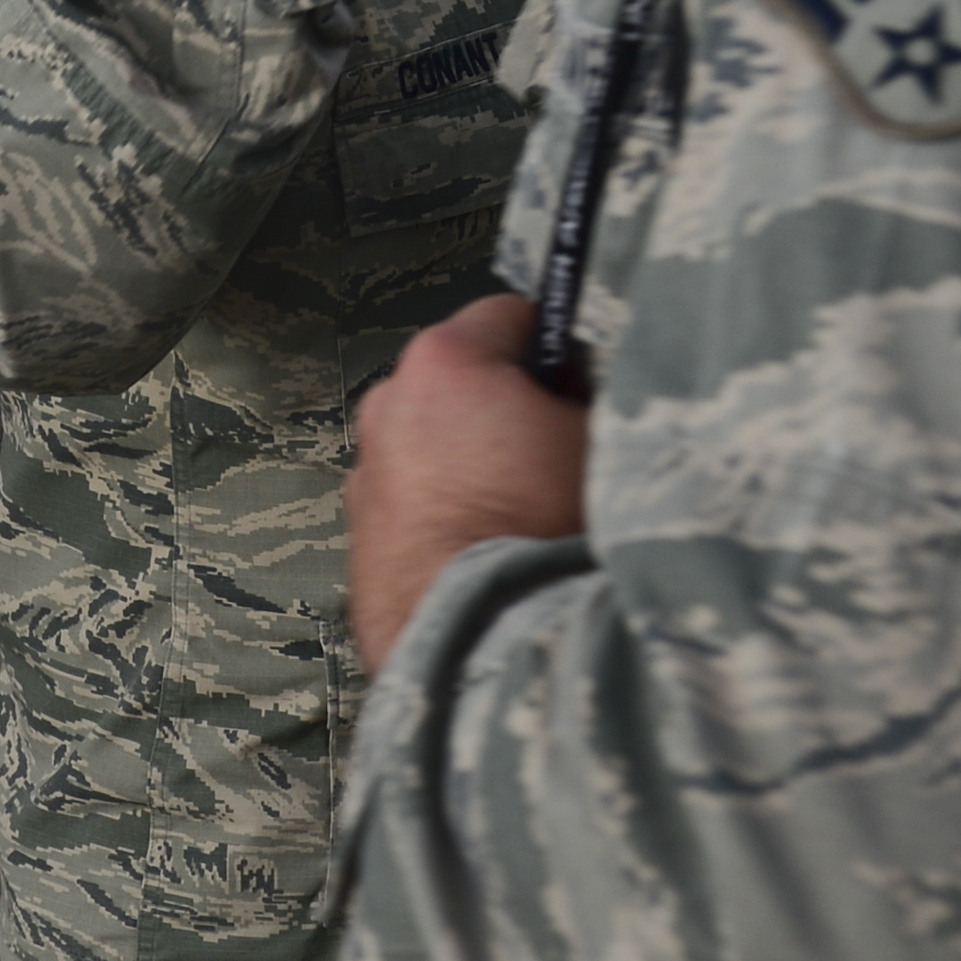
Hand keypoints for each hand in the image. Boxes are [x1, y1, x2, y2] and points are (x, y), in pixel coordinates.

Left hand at [346, 293, 587, 671]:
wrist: (484, 645)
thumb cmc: (546, 527)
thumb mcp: (603, 439)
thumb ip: (593, 396)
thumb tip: (592, 391)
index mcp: (443, 362)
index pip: (514, 315)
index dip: (562, 352)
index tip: (588, 394)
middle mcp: (388, 405)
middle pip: (468, 383)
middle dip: (512, 409)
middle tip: (563, 459)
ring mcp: (365, 476)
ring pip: (438, 446)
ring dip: (477, 465)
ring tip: (525, 518)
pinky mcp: (358, 541)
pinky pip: (417, 504)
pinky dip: (449, 516)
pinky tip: (490, 553)